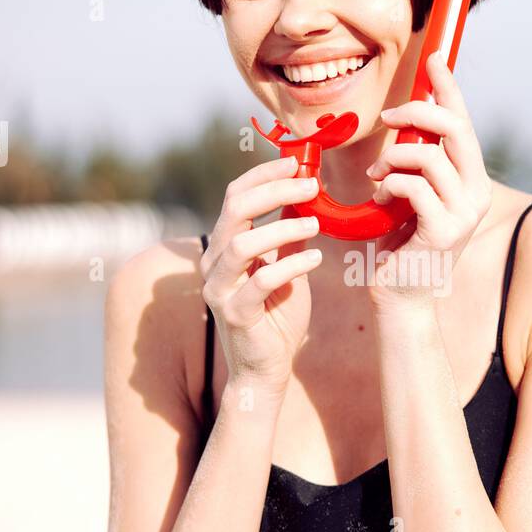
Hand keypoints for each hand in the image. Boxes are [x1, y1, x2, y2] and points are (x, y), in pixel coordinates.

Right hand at [200, 155, 322, 389]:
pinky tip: (316, 258)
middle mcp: (214, 262)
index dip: (264, 175)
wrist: (266, 368)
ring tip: (317, 223)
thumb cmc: (277, 315)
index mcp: (225, 245)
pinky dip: (291, 266)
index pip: (236, 195)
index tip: (298, 163)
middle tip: (311, 185)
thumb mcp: (287, 266)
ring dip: (284, 228)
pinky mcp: (235, 314)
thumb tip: (305, 193)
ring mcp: (220, 288)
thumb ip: (290, 234)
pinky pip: (261, 282)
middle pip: (236, 210)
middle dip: (274, 192)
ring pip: (243, 244)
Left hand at [364, 51, 492, 308]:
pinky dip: (390, 185)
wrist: (400, 296)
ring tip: (377, 177)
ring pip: (429, 156)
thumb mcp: (410, 194)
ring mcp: (464, 213)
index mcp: (471, 180)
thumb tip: (406, 118)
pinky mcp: (444, 231)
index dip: (449, 88)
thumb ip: (416, 162)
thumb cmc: (400, 244)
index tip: (434, 57)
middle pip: (456, 129)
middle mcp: (476, 193)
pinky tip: (380, 199)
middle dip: (419, 112)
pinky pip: (414, 186)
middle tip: (388, 118)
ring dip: (393, 159)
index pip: (464, 123)